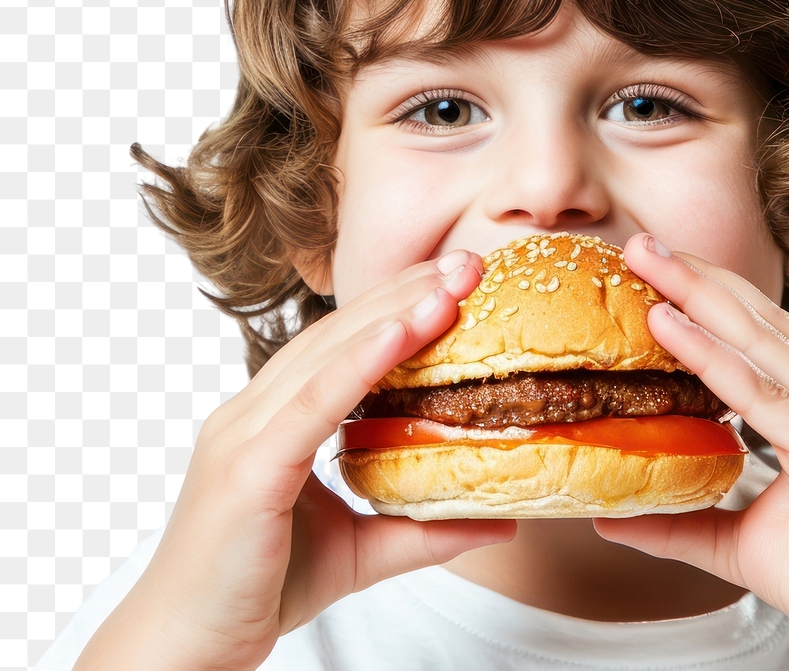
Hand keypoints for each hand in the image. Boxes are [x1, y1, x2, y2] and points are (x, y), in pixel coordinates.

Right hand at [75, 251, 515, 670]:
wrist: (182, 651)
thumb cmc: (256, 591)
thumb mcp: (359, 553)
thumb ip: (422, 532)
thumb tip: (500, 522)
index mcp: (270, 420)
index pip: (340, 345)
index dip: (396, 305)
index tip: (451, 279)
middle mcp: (252, 413)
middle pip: (338, 335)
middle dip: (405, 292)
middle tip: (466, 262)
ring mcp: (243, 433)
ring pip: (328, 356)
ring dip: (394, 315)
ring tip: (451, 285)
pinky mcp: (246, 468)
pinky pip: (311, 404)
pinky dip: (359, 363)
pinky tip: (402, 332)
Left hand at [593, 234, 788, 670]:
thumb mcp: (744, 545)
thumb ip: (684, 524)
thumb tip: (611, 517)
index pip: (763, 336)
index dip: (709, 297)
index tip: (656, 268)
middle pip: (760, 321)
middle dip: (698, 276)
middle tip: (640, 240)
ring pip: (763, 344)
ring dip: (698, 296)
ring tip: (646, 260)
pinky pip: (769, 397)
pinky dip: (716, 356)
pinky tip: (672, 325)